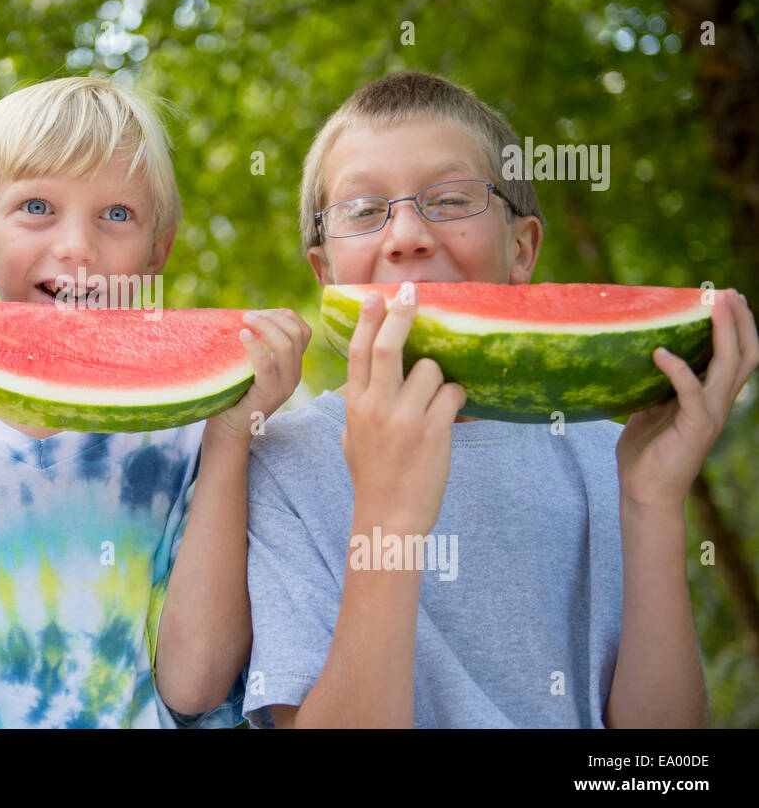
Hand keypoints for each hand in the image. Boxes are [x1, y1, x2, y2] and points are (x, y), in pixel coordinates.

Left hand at [211, 309, 311, 440]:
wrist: (230, 429)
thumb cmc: (235, 393)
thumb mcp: (253, 366)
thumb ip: (259, 346)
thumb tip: (245, 315)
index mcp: (293, 365)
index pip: (303, 330)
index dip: (283, 315)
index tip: (260, 313)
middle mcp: (294, 374)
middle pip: (297, 333)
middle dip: (273, 317)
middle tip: (248, 315)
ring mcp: (284, 385)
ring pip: (287, 345)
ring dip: (266, 326)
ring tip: (245, 320)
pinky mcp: (269, 394)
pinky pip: (267, 366)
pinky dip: (255, 346)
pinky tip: (243, 335)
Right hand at [341, 287, 464, 536]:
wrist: (389, 516)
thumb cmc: (372, 476)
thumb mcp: (352, 436)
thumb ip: (359, 403)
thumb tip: (366, 375)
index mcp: (356, 406)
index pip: (357, 352)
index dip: (368, 321)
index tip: (377, 296)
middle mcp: (377, 408)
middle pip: (387, 348)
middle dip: (401, 315)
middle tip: (412, 291)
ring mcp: (405, 419)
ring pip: (430, 370)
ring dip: (439, 378)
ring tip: (434, 402)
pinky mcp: (434, 432)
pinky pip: (453, 394)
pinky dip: (456, 398)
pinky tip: (450, 415)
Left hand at [617, 289, 758, 511]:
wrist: (644, 490)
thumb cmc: (646, 451)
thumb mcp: (652, 407)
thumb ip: (658, 385)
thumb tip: (645, 354)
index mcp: (712, 397)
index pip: (736, 356)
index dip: (737, 327)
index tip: (728, 298)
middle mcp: (719, 403)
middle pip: (744, 354)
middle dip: (740, 321)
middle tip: (729, 293)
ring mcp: (710, 414)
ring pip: (728, 365)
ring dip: (723, 333)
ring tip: (713, 306)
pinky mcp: (694, 426)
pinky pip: (690, 391)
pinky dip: (677, 369)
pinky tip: (660, 352)